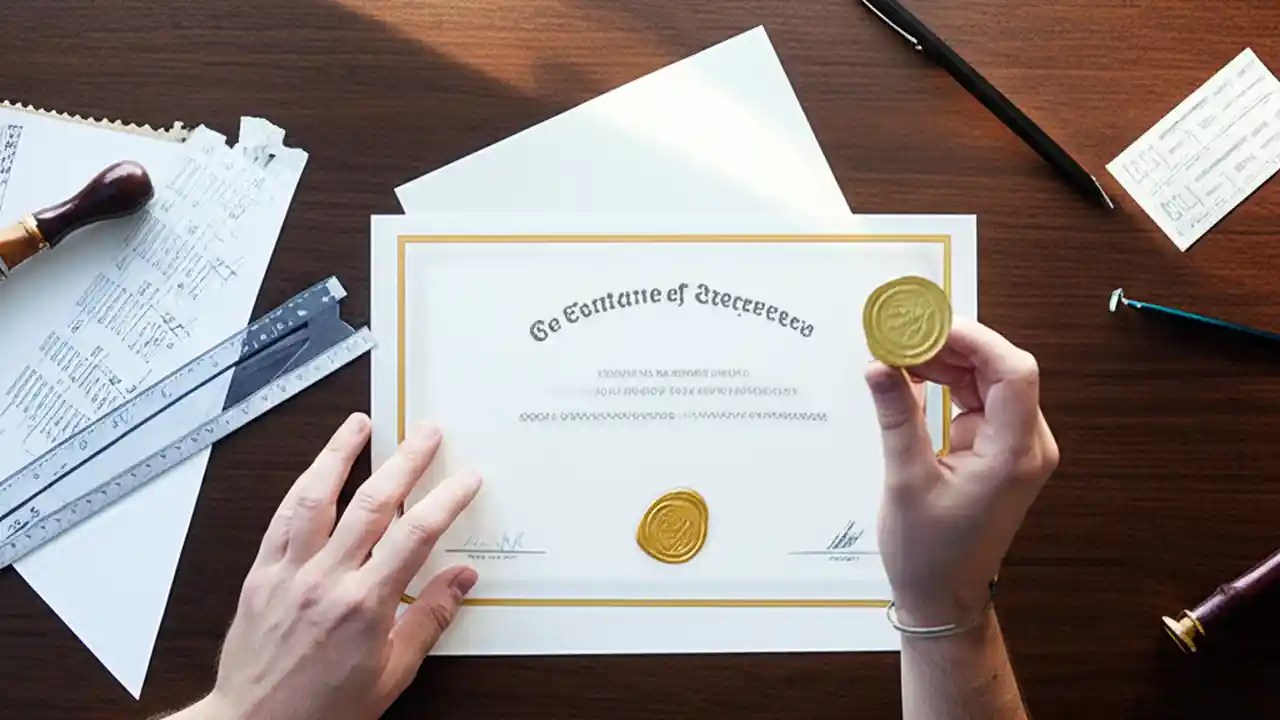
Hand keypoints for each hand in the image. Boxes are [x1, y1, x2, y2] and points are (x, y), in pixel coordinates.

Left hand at [184, 414, 481, 719]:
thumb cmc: (323, 711)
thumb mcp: (391, 675)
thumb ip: (427, 620)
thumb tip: (461, 580)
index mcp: (364, 605)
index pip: (416, 536)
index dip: (445, 500)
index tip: (467, 478)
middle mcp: (326, 579)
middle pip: (373, 503)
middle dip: (405, 461)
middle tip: (427, 431)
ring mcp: (289, 572)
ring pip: (317, 497)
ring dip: (340, 454)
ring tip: (359, 424)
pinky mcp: (260, 574)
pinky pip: (281, 518)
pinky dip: (301, 487)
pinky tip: (316, 469)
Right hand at [865, 318, 1057, 625]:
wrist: (943, 595)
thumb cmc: (932, 553)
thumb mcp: (906, 480)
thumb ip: (897, 416)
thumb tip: (879, 363)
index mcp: (1015, 455)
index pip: (1013, 373)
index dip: (974, 339)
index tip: (927, 324)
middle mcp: (1026, 445)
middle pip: (1001, 369)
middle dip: (951, 344)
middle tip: (901, 332)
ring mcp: (1014, 445)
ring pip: (988, 378)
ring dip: (945, 360)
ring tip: (898, 349)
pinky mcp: (997, 446)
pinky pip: (977, 397)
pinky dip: (946, 379)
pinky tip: (912, 372)